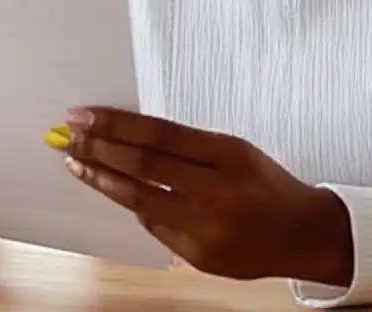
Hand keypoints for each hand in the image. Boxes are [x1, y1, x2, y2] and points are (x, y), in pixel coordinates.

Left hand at [59, 107, 353, 285]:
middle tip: (68, 136)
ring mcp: (206, 228)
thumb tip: (126, 136)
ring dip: (102, 179)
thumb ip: (188, 147)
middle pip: (144, 165)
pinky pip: (154, 226)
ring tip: (76, 163)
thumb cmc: (266, 185)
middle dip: (99, 148)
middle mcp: (218, 192)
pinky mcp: (198, 256)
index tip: (83, 115)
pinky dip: (133, 206)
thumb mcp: (237, 152)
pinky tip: (118, 191)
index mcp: (230, 155)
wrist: (302, 235)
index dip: (116, 124)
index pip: (160, 134)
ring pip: (139, 200)